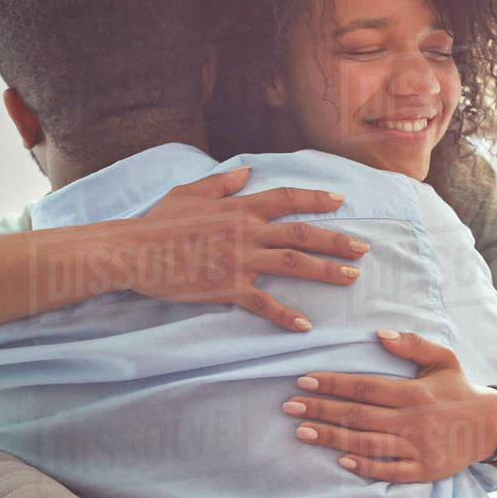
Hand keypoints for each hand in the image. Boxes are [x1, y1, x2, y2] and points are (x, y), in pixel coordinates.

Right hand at [108, 167, 368, 329]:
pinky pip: (265, 302)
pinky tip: (305, 326)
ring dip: (327, 270)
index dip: (317, 199)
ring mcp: (240, 260)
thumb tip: (246, 171)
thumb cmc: (159, 222)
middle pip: (303, 233)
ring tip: (351, 277)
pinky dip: (286, 315)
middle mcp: (247, 231)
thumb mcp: (190, 193)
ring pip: (294, 263)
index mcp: (240, 207)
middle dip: (337, 240)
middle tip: (362, 249)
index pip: (288, 199)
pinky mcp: (229, 287)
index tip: (341, 201)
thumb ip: (223, 183)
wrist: (133, 251)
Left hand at [282, 330, 496, 482]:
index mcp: (415, 392)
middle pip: (358, 416)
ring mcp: (418, 448)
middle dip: (321, 410)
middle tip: (289, 407)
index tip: (304, 381)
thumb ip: (413, 344)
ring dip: (332, 438)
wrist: (491, 426)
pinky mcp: (424, 470)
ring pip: (367, 444)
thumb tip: (380, 335)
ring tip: (302, 431)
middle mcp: (413, 420)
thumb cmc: (459, 388)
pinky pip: (390, 471)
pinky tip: (341, 460)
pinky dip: (365, 467)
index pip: (365, 387)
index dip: (333, 384)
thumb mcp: (443, 358)